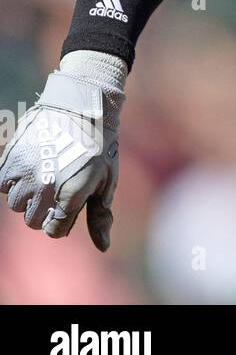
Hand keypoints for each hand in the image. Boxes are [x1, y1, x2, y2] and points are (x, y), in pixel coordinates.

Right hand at [0, 70, 120, 250]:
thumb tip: (103, 247)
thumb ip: (100, 216)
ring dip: (29, 194)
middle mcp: (45, 187)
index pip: (54, 230)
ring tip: (47, 173)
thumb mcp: (106, 181)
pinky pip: (3, 185)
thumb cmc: (100, 146)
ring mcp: (24, 173)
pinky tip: (33, 164)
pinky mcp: (10, 159)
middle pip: (32, 220)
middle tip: (58, 187)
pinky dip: (14, 179)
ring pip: (16, 203)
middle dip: (45, 209)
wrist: (82, 106)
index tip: (69, 206)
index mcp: (71, 194)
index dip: (63, 220)